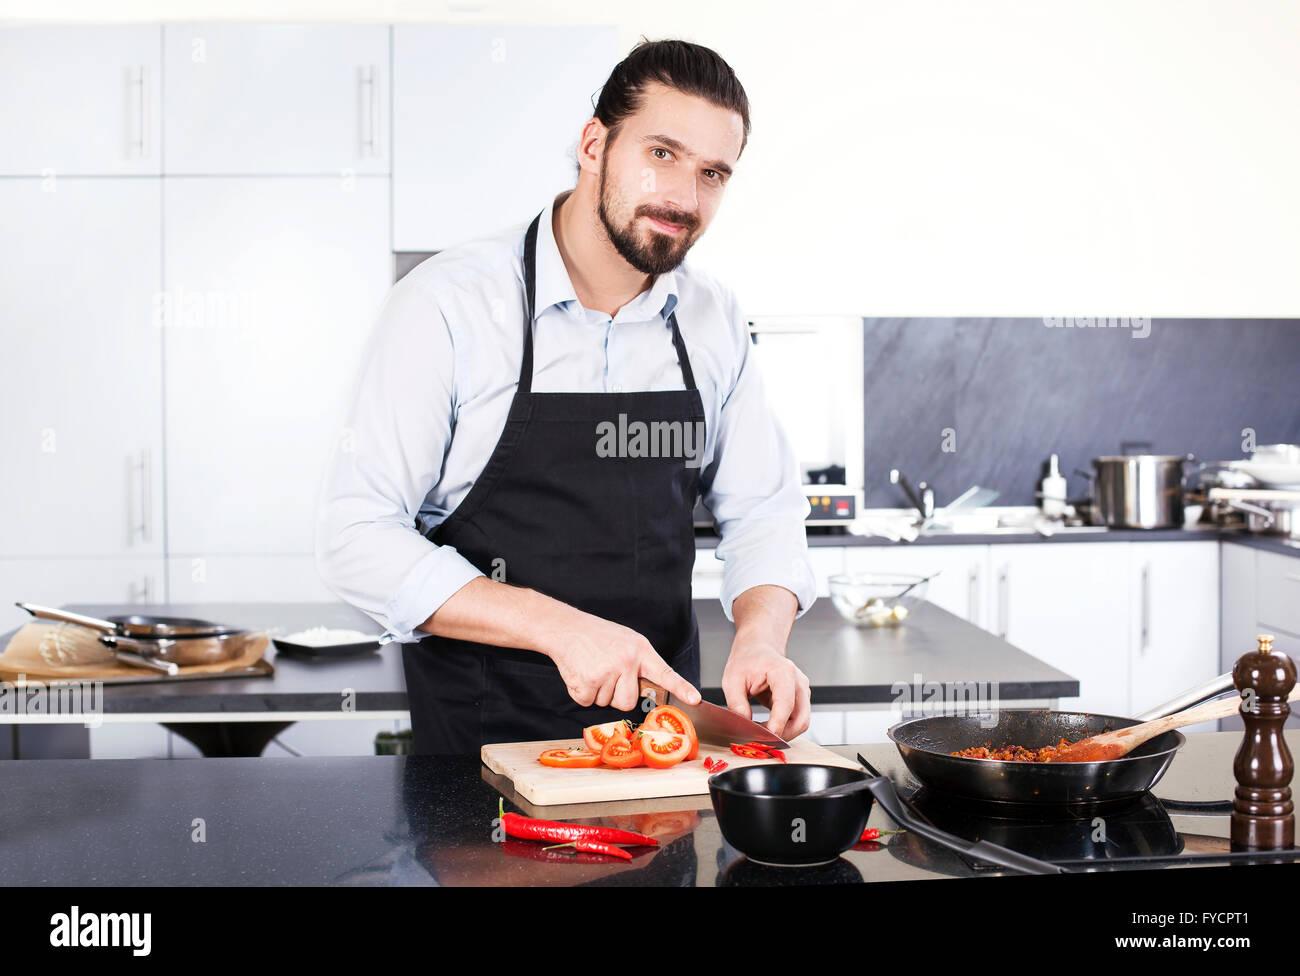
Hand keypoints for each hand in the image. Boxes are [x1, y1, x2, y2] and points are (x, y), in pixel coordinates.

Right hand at [545, 613, 700, 712]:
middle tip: (606, 674)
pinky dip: (582, 693)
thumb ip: (640, 663)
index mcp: (640, 650)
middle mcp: (626, 661)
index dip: (681, 688)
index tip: (695, 699)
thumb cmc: (597, 636)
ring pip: (607, 703)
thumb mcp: (627, 642)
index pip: (665, 673)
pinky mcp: (587, 682)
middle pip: (628, 702)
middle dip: (616, 695)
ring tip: (592, 668)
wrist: (566, 629)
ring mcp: (607, 672)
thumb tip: (649, 690)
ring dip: (598, 692)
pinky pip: (588, 702)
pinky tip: (581, 673)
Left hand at [721, 636, 810, 740]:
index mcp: (783, 672)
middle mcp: (798, 682)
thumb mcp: (732, 680)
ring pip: (802, 722)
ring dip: (785, 733)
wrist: (757, 648)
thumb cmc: (747, 659)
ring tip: (762, 733)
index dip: (777, 724)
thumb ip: (737, 704)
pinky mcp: (800, 699)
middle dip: (784, 734)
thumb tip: (744, 726)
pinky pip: (797, 719)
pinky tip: (768, 728)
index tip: (765, 737)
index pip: (786, 703)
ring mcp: (802, 691)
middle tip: (762, 741)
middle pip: (801, 718)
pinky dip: (785, 728)